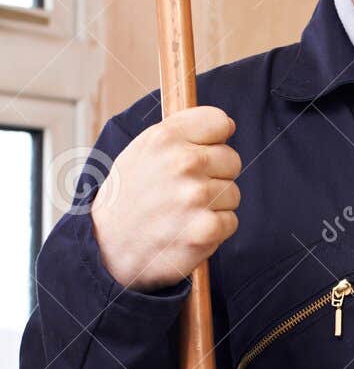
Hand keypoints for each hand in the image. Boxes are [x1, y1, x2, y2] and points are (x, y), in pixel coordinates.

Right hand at [90, 105, 241, 290]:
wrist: (107, 246)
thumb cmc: (129, 196)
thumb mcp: (143, 150)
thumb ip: (182, 132)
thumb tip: (228, 124)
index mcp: (166, 137)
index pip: (219, 122)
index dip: (213, 140)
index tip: (198, 154)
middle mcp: (182, 163)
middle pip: (231, 160)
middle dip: (214, 176)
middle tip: (183, 191)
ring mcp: (195, 197)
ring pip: (232, 193)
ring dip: (213, 205)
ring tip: (181, 212)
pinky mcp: (205, 229)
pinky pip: (230, 221)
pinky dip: (214, 230)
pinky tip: (187, 230)